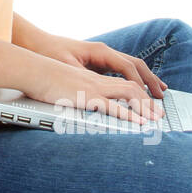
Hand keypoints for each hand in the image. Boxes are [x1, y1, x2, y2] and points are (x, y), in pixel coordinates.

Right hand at [22, 55, 164, 125]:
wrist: (32, 70)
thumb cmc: (42, 77)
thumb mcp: (61, 85)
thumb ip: (72, 93)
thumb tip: (73, 102)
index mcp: (92, 78)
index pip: (122, 82)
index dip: (139, 92)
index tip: (148, 104)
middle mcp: (97, 80)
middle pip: (131, 86)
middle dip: (149, 100)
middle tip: (160, 113)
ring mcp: (93, 87)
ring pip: (128, 93)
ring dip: (145, 107)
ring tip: (156, 119)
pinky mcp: (87, 96)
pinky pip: (113, 106)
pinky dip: (129, 114)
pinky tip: (139, 122)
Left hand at [38, 35, 166, 98]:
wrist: (37, 43)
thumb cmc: (49, 52)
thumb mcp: (65, 66)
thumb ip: (82, 76)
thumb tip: (93, 87)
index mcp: (100, 52)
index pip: (127, 66)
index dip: (139, 82)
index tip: (148, 95)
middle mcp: (105, 53)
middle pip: (135, 65)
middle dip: (150, 80)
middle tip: (162, 96)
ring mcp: (103, 58)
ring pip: (131, 68)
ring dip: (146, 80)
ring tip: (160, 92)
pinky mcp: (99, 64)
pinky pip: (123, 72)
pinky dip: (134, 81)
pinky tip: (139, 89)